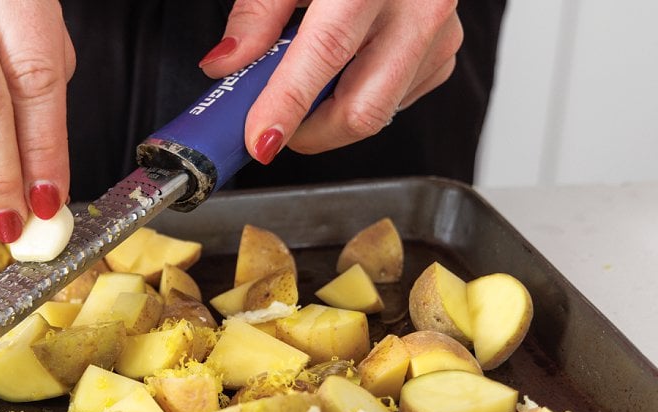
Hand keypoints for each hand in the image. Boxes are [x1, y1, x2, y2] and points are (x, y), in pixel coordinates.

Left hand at [198, 0, 463, 163]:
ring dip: (331, 115)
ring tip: (309, 81)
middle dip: (308, 132)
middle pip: (361, 108)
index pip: (325, 51)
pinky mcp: (444, 53)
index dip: (288, 104)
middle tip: (272, 124)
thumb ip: (257, 13)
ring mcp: (437, 32)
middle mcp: (416, 6)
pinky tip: (348, 68)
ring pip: (379, 113)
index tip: (260, 140)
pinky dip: (361, 98)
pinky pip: (397, 101)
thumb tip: (226, 64)